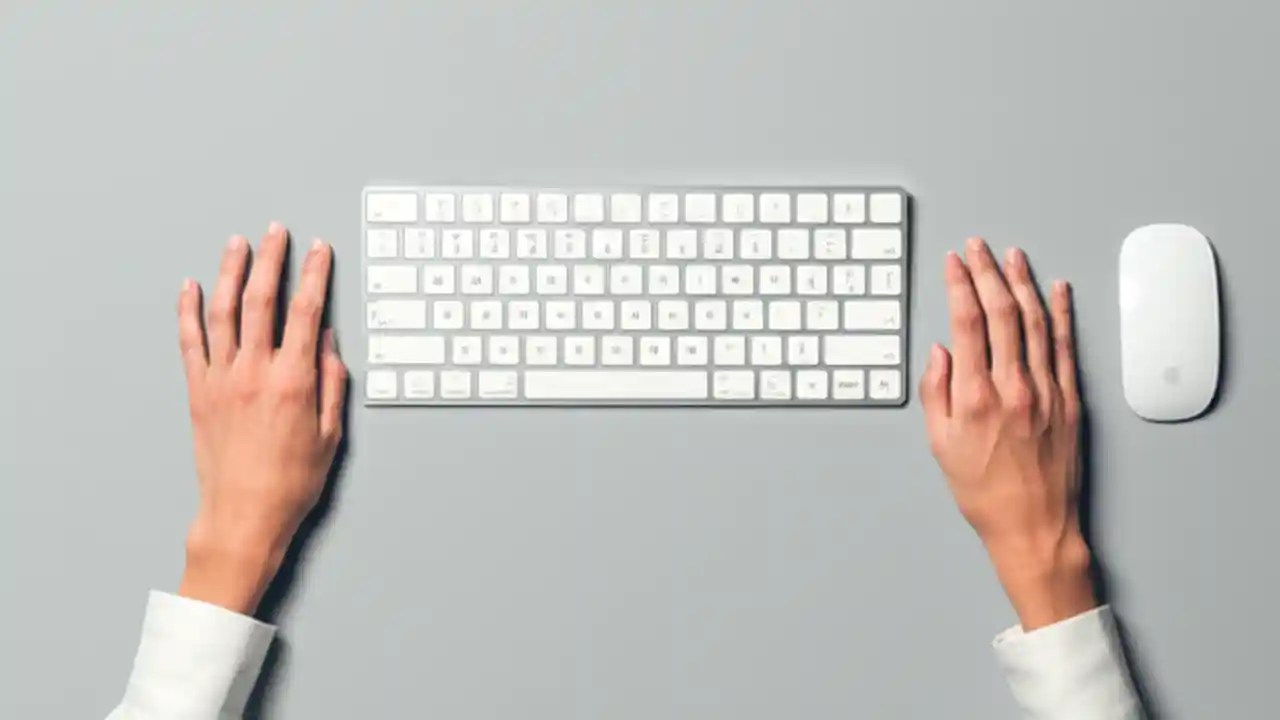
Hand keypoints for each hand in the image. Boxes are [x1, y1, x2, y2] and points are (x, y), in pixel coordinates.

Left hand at [174, 223, 346, 614]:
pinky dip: (188, 310)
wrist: (243, 515)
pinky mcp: (198, 392)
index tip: (319, 251)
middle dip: (272, 260)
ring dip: (230, 272)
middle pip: (262, 300)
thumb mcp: (330, 434)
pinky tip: (190, 287)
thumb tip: (329, 341)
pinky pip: (190, 341)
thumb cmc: (291, 482)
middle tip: (277, 232)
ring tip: (238, 244)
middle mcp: (255, 372)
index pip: (307, 312)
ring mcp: (221, 379)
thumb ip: (332, 382)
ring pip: (223, 311)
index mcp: (294, 380)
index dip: (315, 275)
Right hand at [920, 238, 1094, 630]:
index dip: (959, 286)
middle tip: (978, 248)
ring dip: (1023, 284)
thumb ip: (937, 392)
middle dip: (987, 272)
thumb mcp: (940, 445)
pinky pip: (1067, 346)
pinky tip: (1058, 291)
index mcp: (976, 397)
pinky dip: (1062, 314)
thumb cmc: (984, 493)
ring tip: (1013, 257)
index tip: (954, 263)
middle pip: (1001, 313)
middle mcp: (1014, 387)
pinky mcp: (1071, 401)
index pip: (967, 323)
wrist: (1035, 527)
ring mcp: (1047, 391)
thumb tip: (942, 352)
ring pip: (1037, 322)